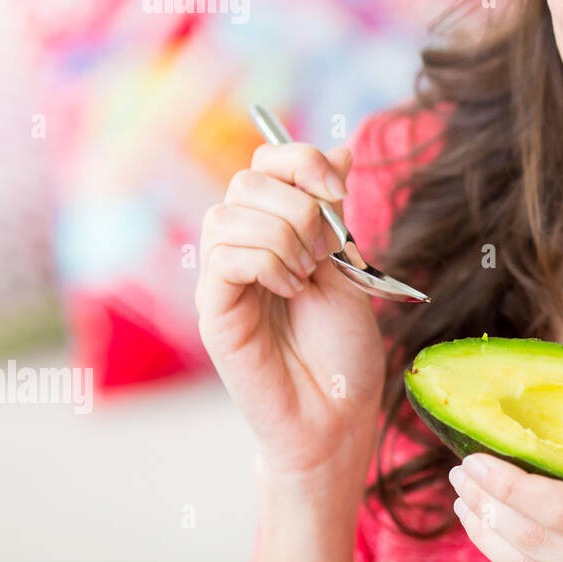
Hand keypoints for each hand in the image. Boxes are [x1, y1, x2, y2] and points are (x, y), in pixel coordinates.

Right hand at [195, 142, 384, 482]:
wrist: (338, 412)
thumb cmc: (343, 350)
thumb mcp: (349, 266)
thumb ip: (334, 212)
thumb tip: (341, 149)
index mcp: (276, 231)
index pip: (266, 163)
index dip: (301, 161)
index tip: (339, 188)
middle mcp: (242, 248)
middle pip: (246, 180)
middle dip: (298, 206)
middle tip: (324, 253)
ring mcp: (223, 279)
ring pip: (229, 215)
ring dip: (284, 237)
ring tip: (306, 278)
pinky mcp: (213, 310)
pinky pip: (224, 256)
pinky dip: (266, 263)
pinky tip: (290, 291)